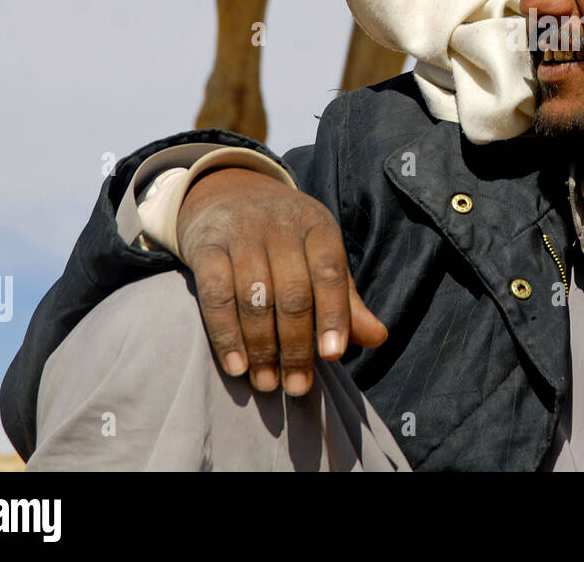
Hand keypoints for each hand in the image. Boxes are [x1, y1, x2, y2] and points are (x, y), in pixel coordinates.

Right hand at [175, 167, 386, 396]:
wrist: (228, 196)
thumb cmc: (286, 239)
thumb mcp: (320, 257)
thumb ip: (346, 300)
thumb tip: (378, 339)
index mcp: (317, 226)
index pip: (330, 272)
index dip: (334, 314)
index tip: (333, 356)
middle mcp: (280, 225)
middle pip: (293, 292)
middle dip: (296, 345)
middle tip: (297, 387)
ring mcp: (241, 233)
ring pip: (254, 297)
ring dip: (262, 347)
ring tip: (267, 383)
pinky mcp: (206, 245)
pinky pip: (215, 294)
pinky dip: (226, 334)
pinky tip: (237, 365)